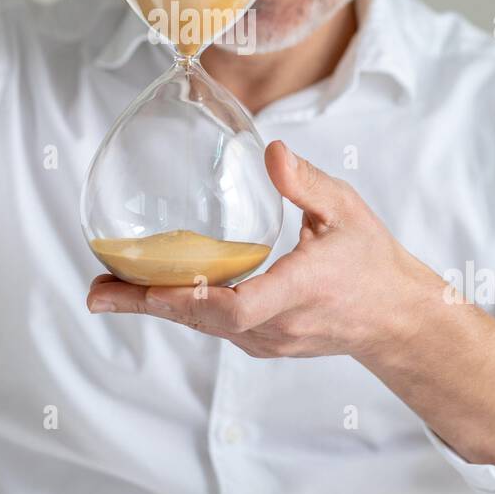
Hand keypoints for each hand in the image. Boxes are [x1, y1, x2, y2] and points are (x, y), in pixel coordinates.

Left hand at [86, 140, 441, 360]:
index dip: (192, 299)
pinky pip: (214, 327)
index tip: (150, 287)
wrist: (396, 320)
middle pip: (203, 320)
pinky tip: (151, 290)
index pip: (239, 307)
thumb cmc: (373, 262)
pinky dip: (182, 308)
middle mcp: (277, 324)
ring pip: (203, 326)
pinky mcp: (262, 342)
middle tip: (98, 291)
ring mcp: (268, 340)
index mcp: (300, 290)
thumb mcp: (346, 211)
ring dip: (156, 307)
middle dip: (147, 304)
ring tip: (107, 288)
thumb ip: (306, 183)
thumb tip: (271, 151)